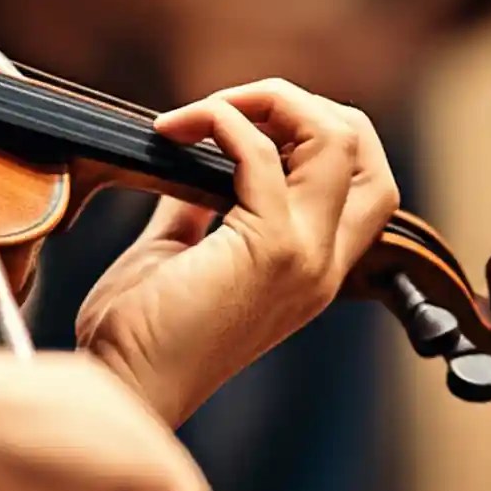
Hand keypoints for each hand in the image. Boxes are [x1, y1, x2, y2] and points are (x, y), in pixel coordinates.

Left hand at [76, 78, 399, 423]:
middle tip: (232, 108)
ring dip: (269, 102)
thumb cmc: (139, 336)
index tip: (236, 125)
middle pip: (365, 151)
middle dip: (305, 107)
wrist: (124, 388)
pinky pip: (259, 154)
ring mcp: (304, 257)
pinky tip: (174, 129)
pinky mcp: (268, 251)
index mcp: (310, 267)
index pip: (359, 180)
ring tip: (205, 111)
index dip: (308, 132)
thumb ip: (197, 203)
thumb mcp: (176, 251)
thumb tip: (191, 157)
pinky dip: (220, 121)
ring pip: (337, 139)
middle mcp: (322, 263)